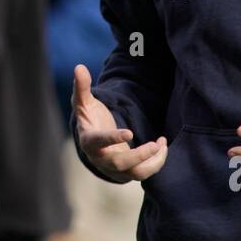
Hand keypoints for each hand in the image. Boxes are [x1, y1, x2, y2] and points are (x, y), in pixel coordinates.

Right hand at [72, 64, 168, 182]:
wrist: (93, 144)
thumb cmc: (89, 119)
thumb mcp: (84, 103)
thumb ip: (82, 87)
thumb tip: (79, 67)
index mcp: (89, 141)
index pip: (99, 142)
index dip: (113, 138)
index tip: (130, 132)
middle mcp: (101, 159)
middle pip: (119, 163)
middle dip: (139, 155)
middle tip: (155, 143)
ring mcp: (114, 169)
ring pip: (135, 174)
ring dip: (152, 162)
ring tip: (162, 143)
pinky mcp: (126, 174)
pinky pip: (143, 174)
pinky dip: (155, 162)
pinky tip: (161, 147)